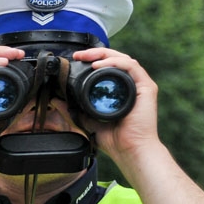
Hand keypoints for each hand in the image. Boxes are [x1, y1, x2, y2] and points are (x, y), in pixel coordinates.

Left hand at [70, 47, 160, 165]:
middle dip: (95, 53)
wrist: (130, 150)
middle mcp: (131, 85)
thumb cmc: (115, 139)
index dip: (92, 59)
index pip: (107, 67)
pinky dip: (116, 62)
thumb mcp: (88, 121)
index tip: (75, 60)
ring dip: (104, 54)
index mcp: (120, 90)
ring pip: (123, 59)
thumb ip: (74, 110)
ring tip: (88, 58)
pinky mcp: (147, 88)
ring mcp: (140, 85)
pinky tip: (100, 65)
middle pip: (115, 59)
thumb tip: (56, 101)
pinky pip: (132, 67)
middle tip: (79, 55)